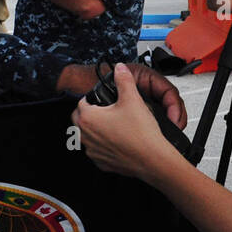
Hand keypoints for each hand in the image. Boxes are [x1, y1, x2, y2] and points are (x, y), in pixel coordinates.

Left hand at [71, 63, 186, 181]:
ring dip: (94, 130)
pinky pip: (97, 151)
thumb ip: (124, 80)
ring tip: (112, 124)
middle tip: (104, 110)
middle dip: (89, 113)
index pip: (82, 102)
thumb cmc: (141, 133)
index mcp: (89, 118)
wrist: (152, 159)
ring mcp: (93, 152)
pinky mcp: (101, 163)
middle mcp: (86, 136)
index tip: (101, 99)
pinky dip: (103, 145)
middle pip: (79, 119)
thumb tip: (120, 69)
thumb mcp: (133, 99)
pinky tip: (118, 140)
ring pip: (86, 136)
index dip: (92, 98)